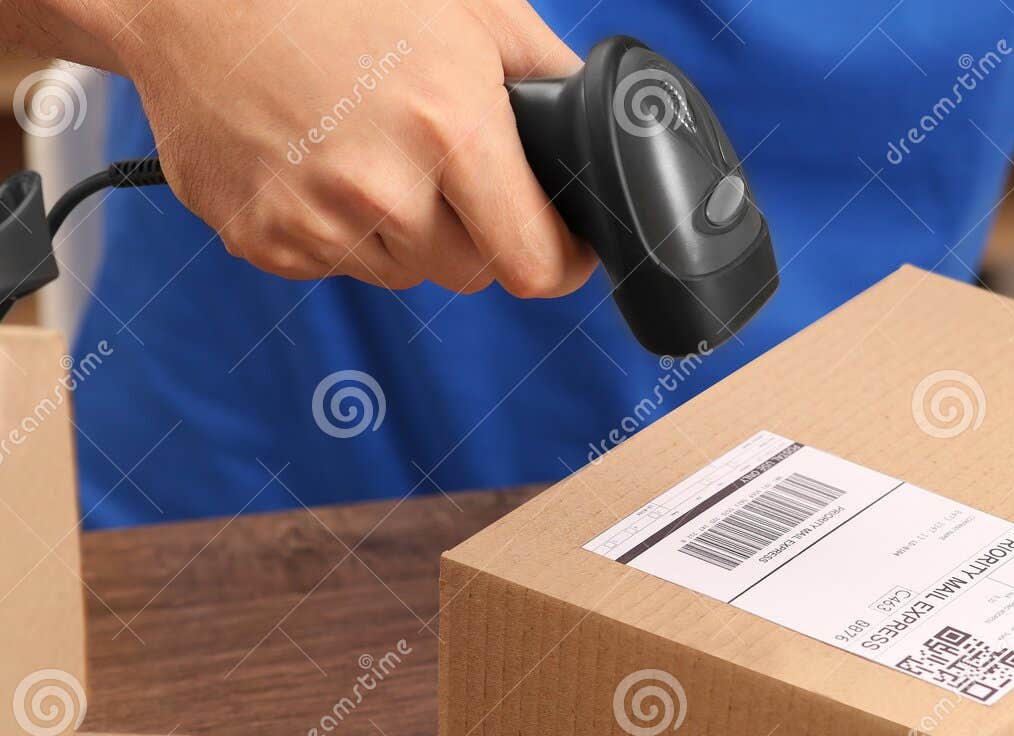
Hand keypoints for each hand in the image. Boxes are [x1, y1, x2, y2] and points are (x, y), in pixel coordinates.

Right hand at [117, 0, 595, 295]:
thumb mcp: (472, 9)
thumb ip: (545, 79)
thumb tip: (592, 133)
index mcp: (448, 128)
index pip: (534, 264)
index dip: (560, 261)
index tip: (562, 248)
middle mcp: (382, 187)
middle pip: (473, 273)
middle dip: (479, 233)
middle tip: (449, 170)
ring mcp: (316, 221)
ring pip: (406, 271)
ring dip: (409, 232)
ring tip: (374, 151)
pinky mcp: (263, 240)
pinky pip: (338, 267)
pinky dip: (343, 231)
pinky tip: (320, 163)